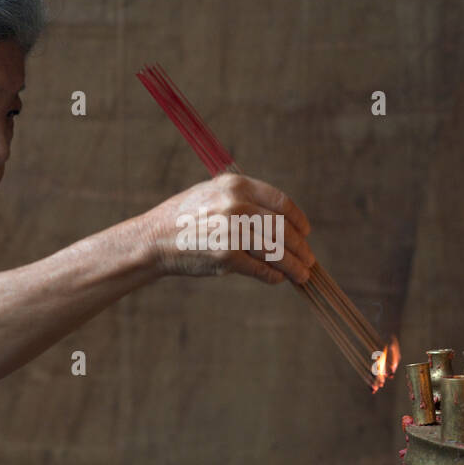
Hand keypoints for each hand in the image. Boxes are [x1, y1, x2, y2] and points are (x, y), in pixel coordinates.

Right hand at [142, 172, 315, 284]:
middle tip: (309, 259)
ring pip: (277, 252)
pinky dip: (273, 276)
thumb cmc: (186, 218)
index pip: (282, 202)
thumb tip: (282, 219)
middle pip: (283, 229)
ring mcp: (233, 231)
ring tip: (302, 275)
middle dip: (301, 248)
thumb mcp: (213, 193)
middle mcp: (237, 205)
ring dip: (293, 266)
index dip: (298, 220)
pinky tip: (278, 279)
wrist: (154, 239)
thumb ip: (245, 199)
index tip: (306, 232)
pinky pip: (261, 269)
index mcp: (236, 185)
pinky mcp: (227, 256)